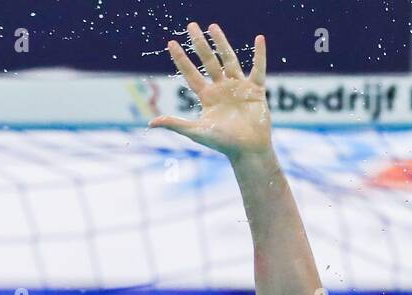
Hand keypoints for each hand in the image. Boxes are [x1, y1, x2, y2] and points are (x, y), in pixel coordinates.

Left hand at [149, 22, 270, 160]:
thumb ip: (176, 124)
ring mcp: (239, 87)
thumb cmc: (223, 144)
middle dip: (199, 44)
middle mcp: (222, 88)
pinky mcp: (256, 90)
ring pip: (229, 60)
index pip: (191, 73)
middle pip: (208, 61)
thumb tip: (151, 123)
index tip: (171, 43)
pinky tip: (260, 39)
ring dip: (222, 43)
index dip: (181, 59)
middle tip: (191, 26)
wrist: (248, 150)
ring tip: (213, 27)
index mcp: (207, 97)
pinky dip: (260, 55)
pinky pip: (258, 69)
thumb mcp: (197, 132)